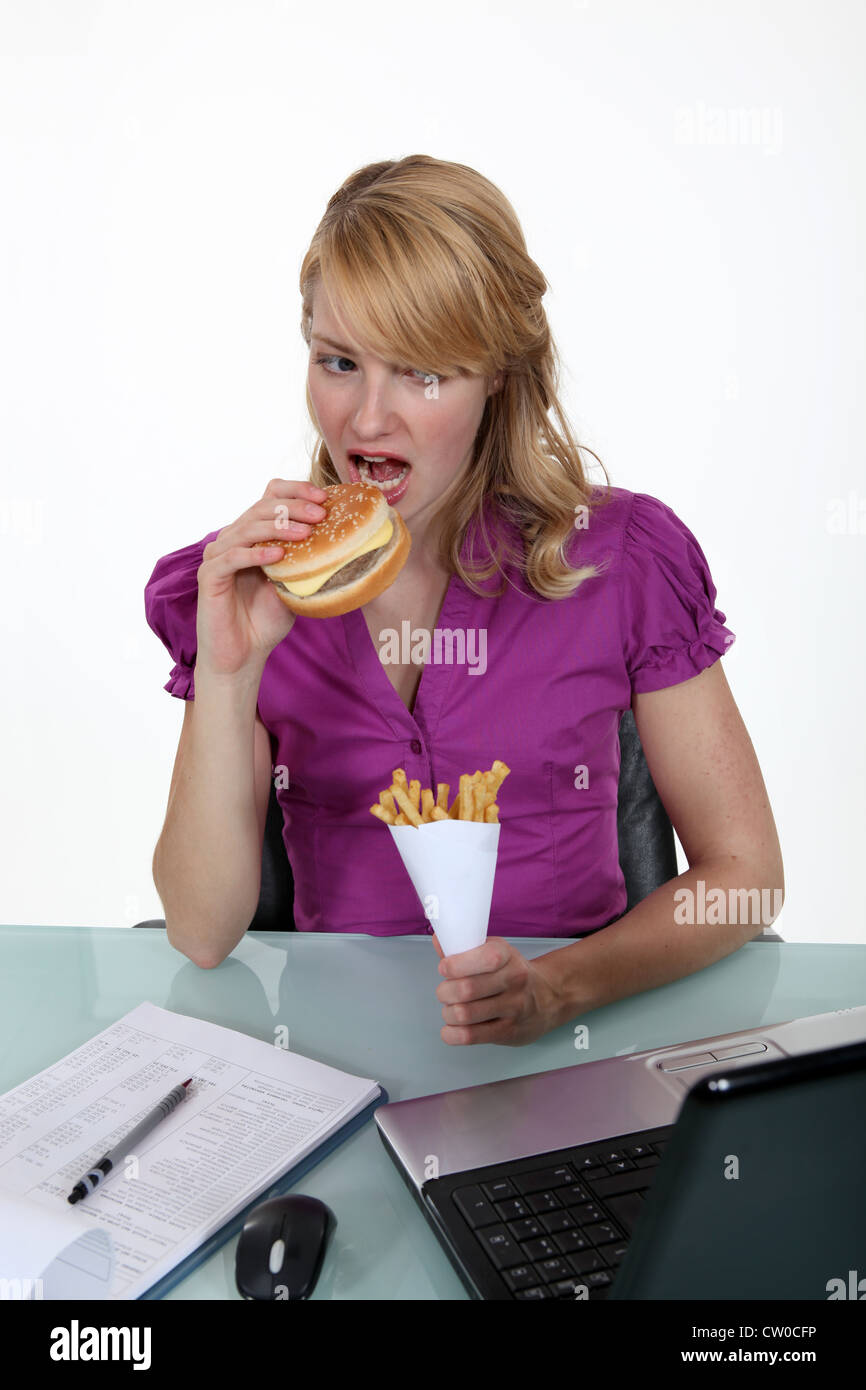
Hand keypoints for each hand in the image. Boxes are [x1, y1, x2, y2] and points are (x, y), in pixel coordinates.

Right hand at [195, 478, 328, 678]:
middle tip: (320, 515)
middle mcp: (233, 539)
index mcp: (252, 535)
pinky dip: (256, 553)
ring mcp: (217, 556)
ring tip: (306, 533)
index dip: (295, 491)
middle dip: (293, 507)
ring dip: (279, 527)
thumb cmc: (266, 620)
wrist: (243, 655)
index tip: (323, 498)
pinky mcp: (209, 576)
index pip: (270, 495)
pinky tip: (278, 555)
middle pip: (261, 507)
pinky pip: (232, 557)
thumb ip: (307, 560)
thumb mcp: (295, 584)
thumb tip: (343, 540)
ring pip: (247, 528)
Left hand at [432, 936, 563, 1045]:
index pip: (483, 958)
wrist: (549, 997)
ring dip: (448, 1012)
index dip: (455, 964)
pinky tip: (451, 1028)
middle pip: (466, 989)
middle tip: (445, 992)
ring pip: (465, 1014)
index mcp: (507, 955)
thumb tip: (439, 939)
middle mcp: (514, 980)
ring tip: (451, 1009)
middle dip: (445, 992)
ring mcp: (513, 1008)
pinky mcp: (508, 1032)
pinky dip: (452, 1033)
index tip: (444, 968)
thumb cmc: (512, 972)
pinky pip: (471, 1036)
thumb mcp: (495, 952)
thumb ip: (464, 948)